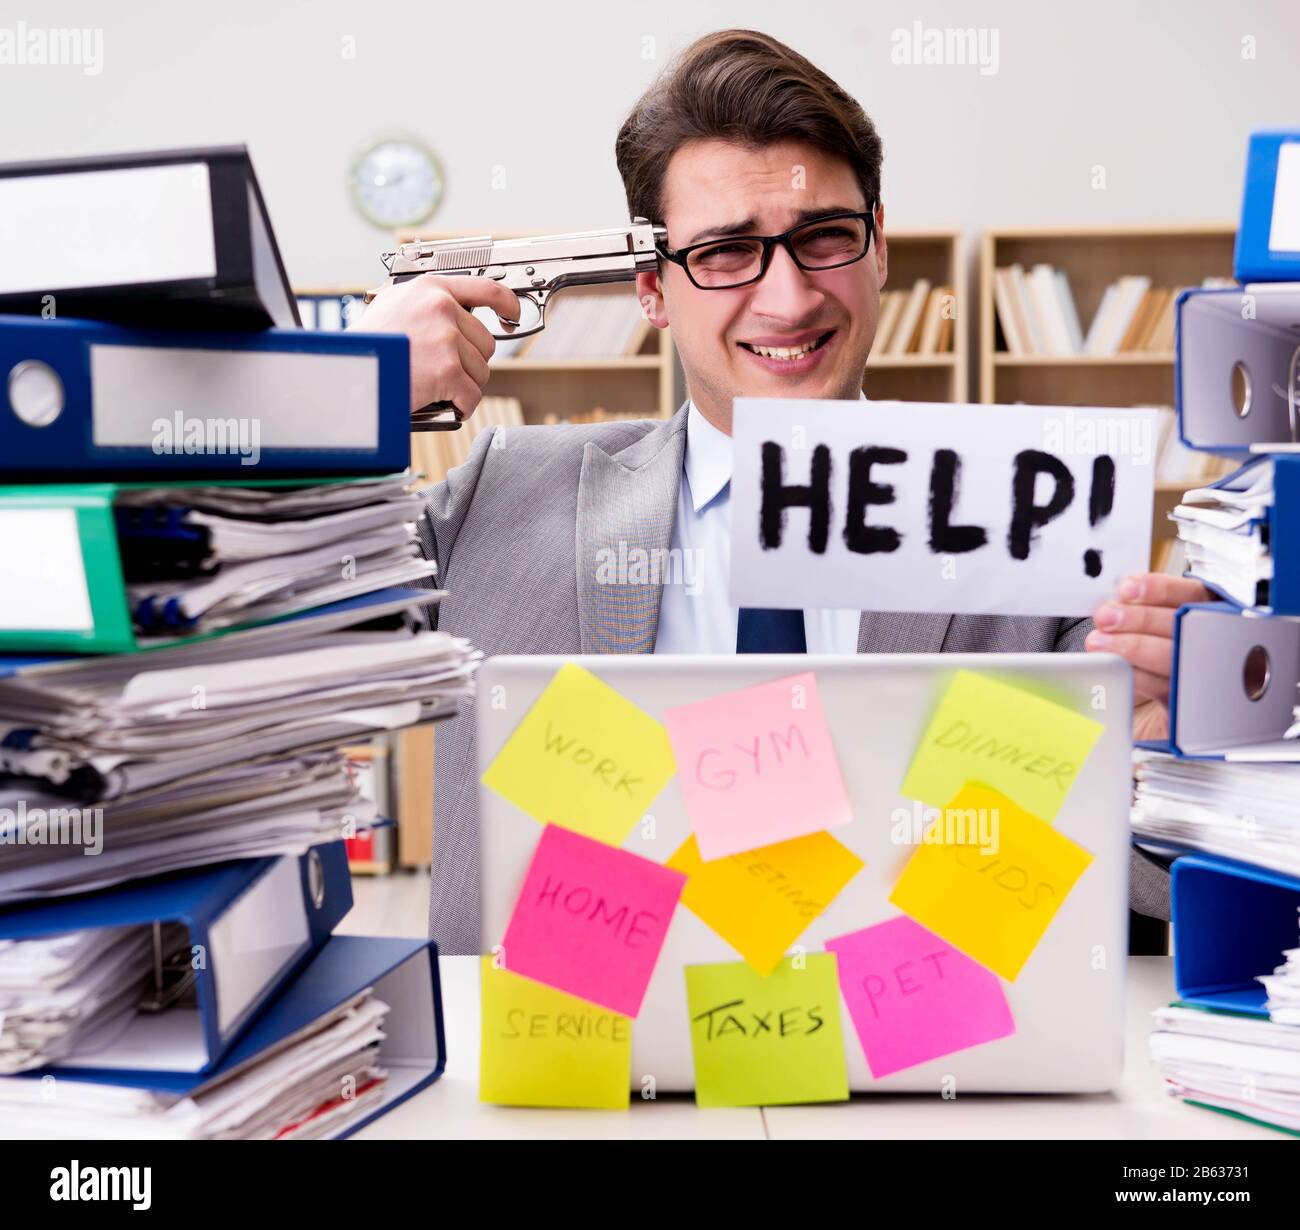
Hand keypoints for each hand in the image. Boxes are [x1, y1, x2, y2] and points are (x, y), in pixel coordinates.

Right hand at [358, 275, 521, 418]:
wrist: (348, 371)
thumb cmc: (365, 344)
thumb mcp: (392, 305)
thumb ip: (424, 304)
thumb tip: (452, 312)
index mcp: (431, 289)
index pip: (486, 289)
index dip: (507, 304)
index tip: (512, 316)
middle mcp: (442, 309)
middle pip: (485, 342)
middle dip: (470, 361)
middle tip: (445, 370)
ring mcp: (446, 339)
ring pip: (481, 371)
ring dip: (464, 384)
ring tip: (436, 385)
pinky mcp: (447, 370)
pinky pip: (471, 396)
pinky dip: (462, 406)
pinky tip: (446, 405)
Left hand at [1085, 573, 1210, 740]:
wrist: (1144, 712)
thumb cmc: (1139, 660)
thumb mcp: (1141, 629)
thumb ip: (1133, 611)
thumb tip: (1110, 602)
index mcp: (1202, 614)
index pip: (1191, 594)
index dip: (1160, 590)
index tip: (1127, 589)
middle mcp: (1210, 642)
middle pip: (1185, 625)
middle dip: (1141, 618)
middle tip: (1106, 617)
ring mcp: (1203, 675)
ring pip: (1177, 656)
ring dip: (1133, 647)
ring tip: (1099, 643)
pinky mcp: (1188, 705)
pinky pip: (1167, 689)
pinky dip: (1137, 676)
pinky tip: (1116, 669)